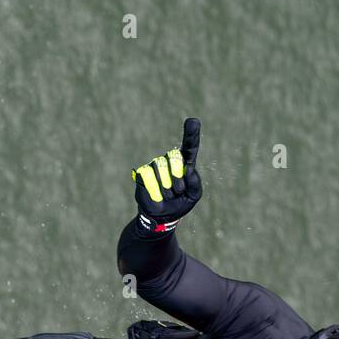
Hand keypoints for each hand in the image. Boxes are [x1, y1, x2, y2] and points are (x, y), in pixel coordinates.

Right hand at [131, 117, 202, 232]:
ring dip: (166, 187)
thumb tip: (189, 169)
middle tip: (177, 191)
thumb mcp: (193, 196)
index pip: (190, 145)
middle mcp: (170, 160)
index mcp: (185, 163)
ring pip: (161, 167)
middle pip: (174, 157)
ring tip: (166, 195)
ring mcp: (155, 165)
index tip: (192, 121)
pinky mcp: (143, 172)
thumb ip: (196, 183)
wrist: (161, 217)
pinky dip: (154, 189)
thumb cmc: (179, 204)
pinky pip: (149, 175)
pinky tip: (156, 195)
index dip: (191, 133)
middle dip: (177, 177)